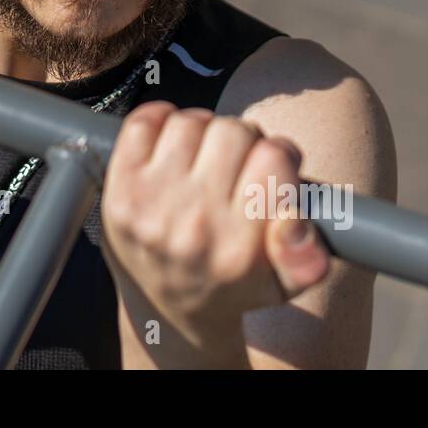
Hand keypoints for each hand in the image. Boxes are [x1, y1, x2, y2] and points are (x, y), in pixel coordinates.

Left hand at [101, 102, 330, 361]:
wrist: (164, 306)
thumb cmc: (229, 283)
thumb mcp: (283, 284)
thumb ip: (308, 258)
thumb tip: (295, 222)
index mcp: (239, 249)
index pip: (274, 157)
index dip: (280, 153)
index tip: (274, 167)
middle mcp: (193, 225)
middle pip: (233, 131)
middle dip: (243, 139)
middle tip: (238, 161)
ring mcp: (151, 206)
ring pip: (190, 123)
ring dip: (202, 132)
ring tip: (205, 157)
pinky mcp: (119, 191)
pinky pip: (142, 124)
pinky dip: (159, 121)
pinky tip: (172, 145)